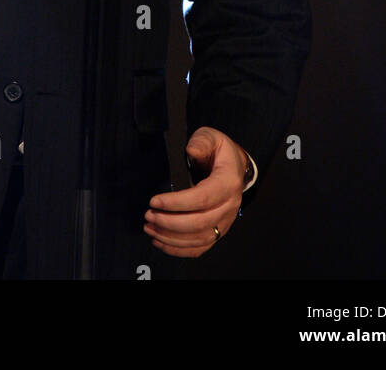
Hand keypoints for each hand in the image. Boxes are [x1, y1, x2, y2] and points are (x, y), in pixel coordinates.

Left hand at [143, 126, 247, 256]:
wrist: (236, 167)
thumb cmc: (220, 153)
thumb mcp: (212, 137)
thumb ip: (202, 141)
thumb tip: (192, 150)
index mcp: (228, 183)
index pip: (202, 198)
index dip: (176, 203)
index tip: (155, 201)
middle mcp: (229, 206)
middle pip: (199, 223)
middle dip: (170, 222)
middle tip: (149, 215)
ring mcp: (225, 222)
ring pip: (198, 239)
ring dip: (171, 237)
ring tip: (150, 228)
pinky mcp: (218, 231)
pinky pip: (200, 247)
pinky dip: (179, 249)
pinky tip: (161, 242)